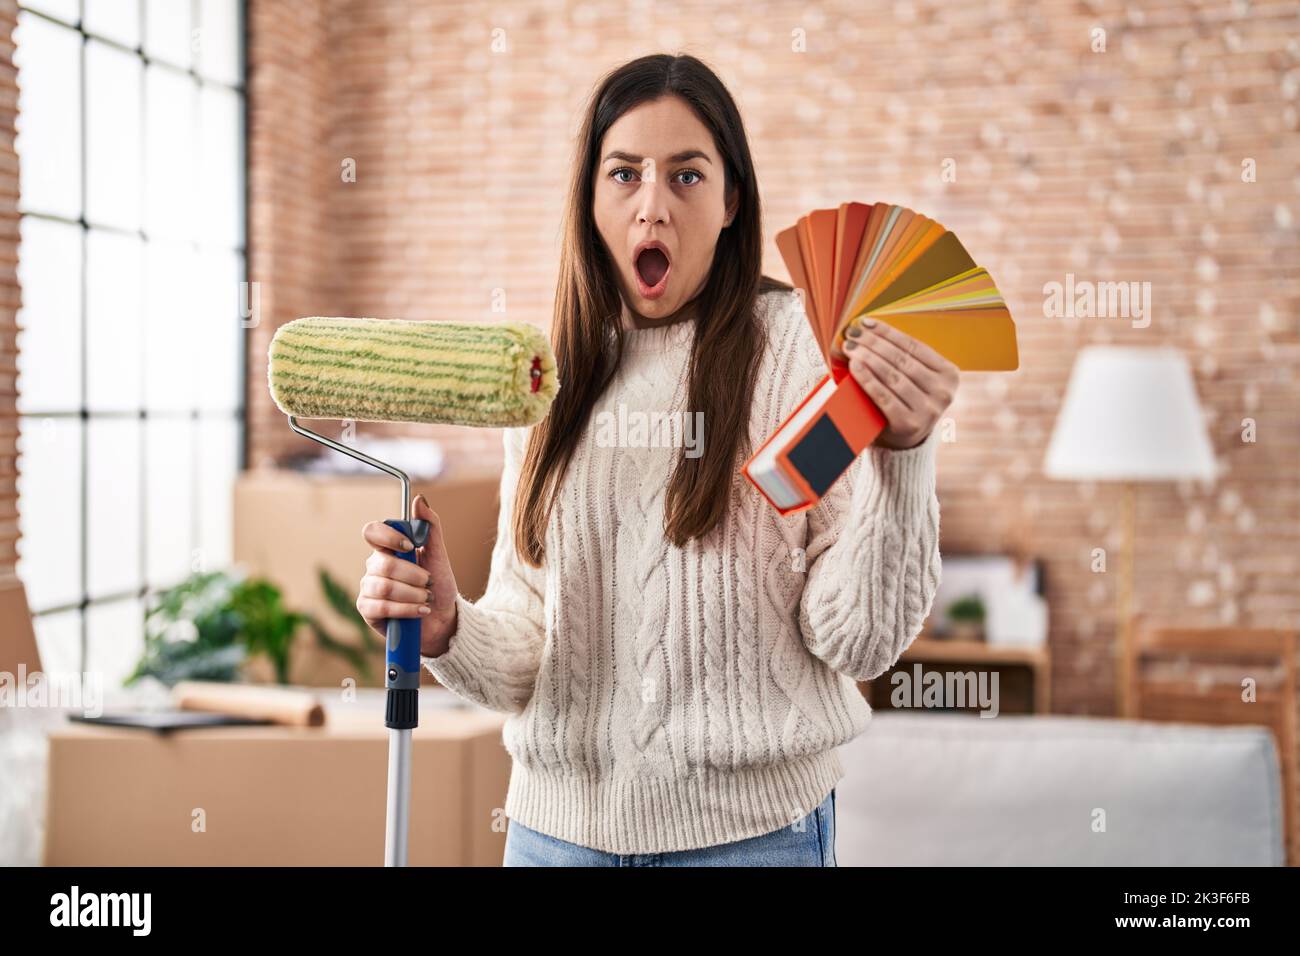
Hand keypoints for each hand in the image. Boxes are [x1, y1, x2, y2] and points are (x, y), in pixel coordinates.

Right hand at [357, 494, 459, 657]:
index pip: (373, 532)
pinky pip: (382, 607)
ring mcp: (368, 588)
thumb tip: (419, 500)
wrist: (443, 620)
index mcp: (387, 549)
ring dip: (413, 594)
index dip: (389, 536)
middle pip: (384, 564)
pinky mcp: (368, 610)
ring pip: (385, 587)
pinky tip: (420, 611)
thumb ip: (431, 528)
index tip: (411, 546)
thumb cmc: (439, 586)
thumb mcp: (439, 556)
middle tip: (428, 583)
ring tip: (426, 598)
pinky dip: (406, 609)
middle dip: (414, 575)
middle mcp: (374, 567)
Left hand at [842, 318, 958, 449]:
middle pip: (902, 360)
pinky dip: (867, 379)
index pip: (914, 346)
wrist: (904, 442)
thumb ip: (901, 357)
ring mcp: (929, 410)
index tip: (866, 322)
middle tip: (852, 333)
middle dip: (874, 343)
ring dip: (868, 358)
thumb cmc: (905, 400)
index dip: (888, 332)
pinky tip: (854, 366)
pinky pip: (884, 396)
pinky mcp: (910, 424)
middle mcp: (944, 392)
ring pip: (893, 376)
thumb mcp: (913, 378)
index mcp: (949, 374)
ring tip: (850, 347)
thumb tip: (867, 328)